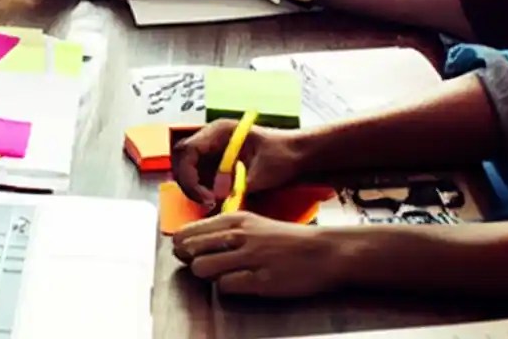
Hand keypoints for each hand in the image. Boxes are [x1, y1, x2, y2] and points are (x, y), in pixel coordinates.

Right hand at [170, 120, 305, 207]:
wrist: (300, 154)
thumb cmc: (284, 155)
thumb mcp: (262, 173)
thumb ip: (238, 187)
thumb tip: (218, 202)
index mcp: (220, 131)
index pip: (187, 150)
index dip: (189, 176)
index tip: (204, 197)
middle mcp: (212, 138)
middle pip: (183, 160)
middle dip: (189, 184)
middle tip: (206, 202)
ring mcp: (214, 150)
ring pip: (189, 169)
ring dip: (195, 188)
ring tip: (213, 203)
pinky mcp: (219, 162)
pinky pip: (201, 176)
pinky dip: (205, 190)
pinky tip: (218, 200)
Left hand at [172, 213, 348, 296]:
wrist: (325, 252)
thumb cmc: (288, 240)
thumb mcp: (255, 225)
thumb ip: (225, 231)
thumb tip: (190, 242)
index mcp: (237, 219)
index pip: (191, 230)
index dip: (182, 243)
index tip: (183, 250)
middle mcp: (240, 235)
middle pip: (191, 249)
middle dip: (189, 260)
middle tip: (198, 264)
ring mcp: (251, 257)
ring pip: (203, 268)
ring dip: (206, 275)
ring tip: (220, 275)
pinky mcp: (261, 280)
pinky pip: (226, 286)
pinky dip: (226, 288)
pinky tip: (238, 283)